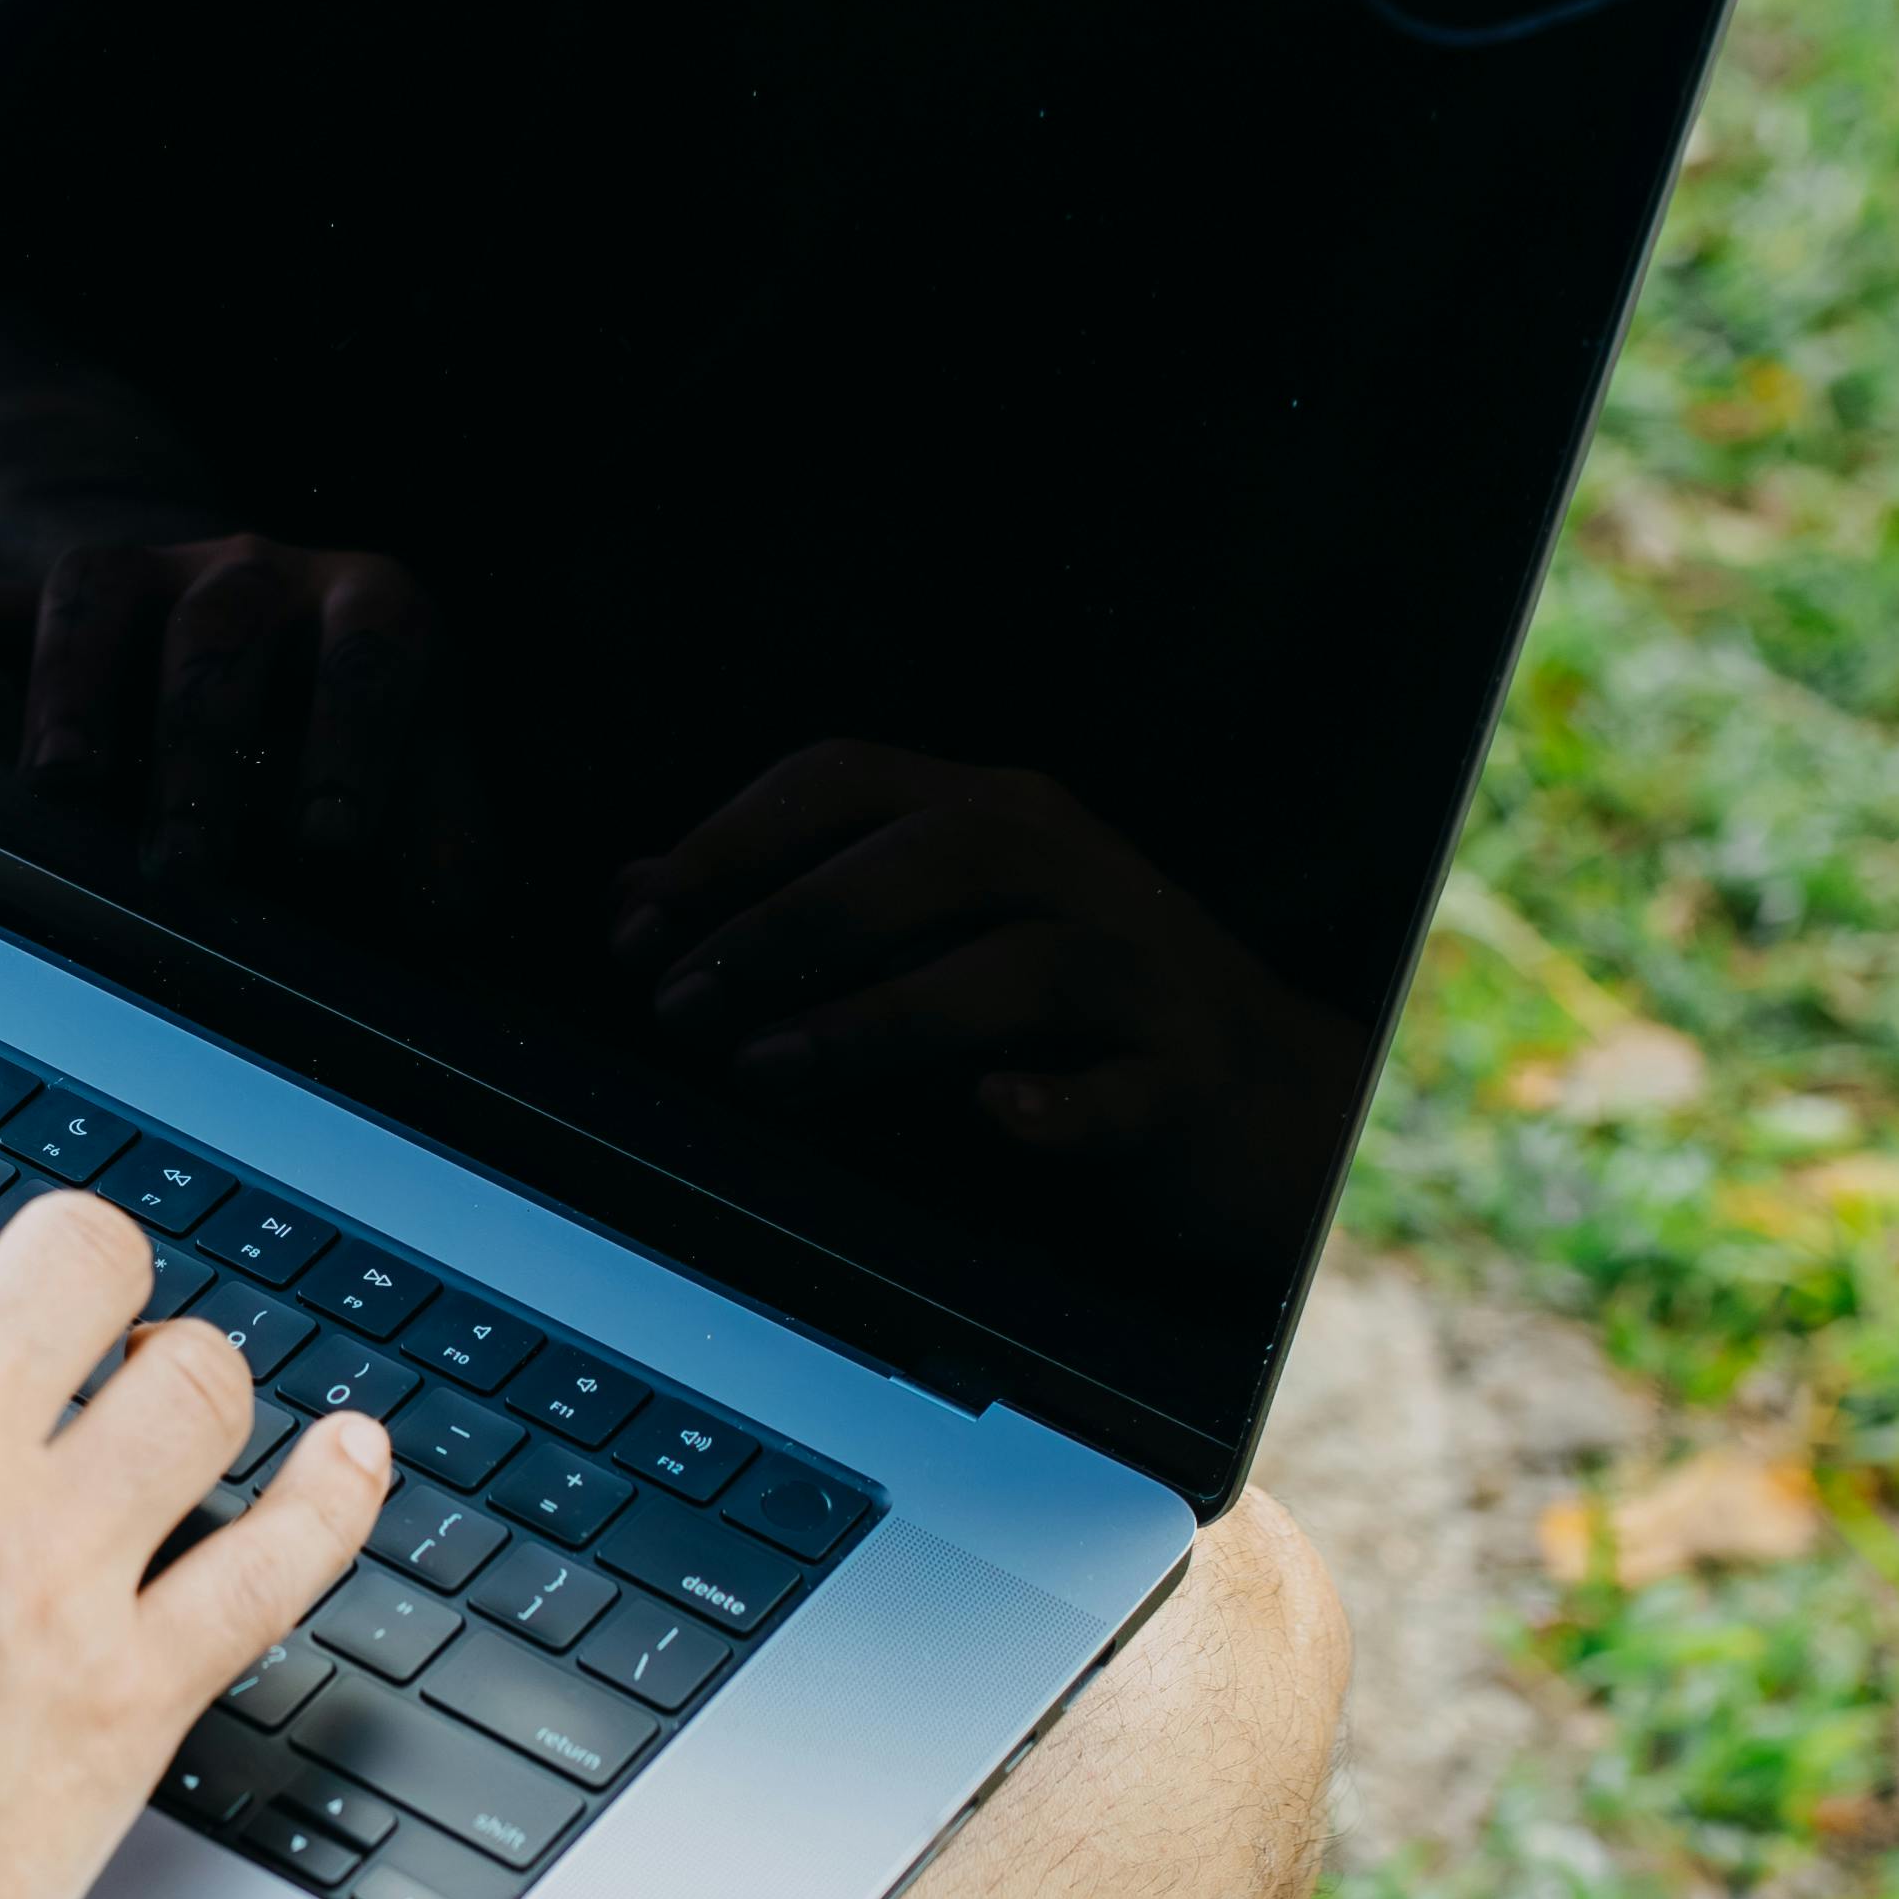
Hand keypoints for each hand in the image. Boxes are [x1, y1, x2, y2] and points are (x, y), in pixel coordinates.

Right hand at [0, 527, 450, 887]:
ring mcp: (149, 576)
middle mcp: (256, 573)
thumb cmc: (342, 749)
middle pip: (224, 629)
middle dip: (206, 745)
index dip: (356, 739)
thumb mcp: (413, 789)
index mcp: (365, 608)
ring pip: (102, 592)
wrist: (252, 653)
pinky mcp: (50, 604)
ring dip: (79, 685)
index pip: (370, 650)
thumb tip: (440, 913)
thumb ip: (439, 848)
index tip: (333, 840)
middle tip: (190, 865)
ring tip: (60, 780)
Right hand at [0, 1141, 393, 1898]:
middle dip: (66, 1279)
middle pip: (80, 1249)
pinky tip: (345, 1461)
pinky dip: (334, 1495)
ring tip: (155, 1414)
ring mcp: (48, 1564)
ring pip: (199, 1378)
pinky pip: (283, 1556)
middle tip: (48, 1335)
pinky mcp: (134, 1692)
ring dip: (182, 1381)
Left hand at [610, 741, 1359, 1256]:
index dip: (729, 842)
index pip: (846, 778)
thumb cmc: (1061, 1022)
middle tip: (675, 1011)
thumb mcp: (926, 941)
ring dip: (876, 1018)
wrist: (1269, 1112)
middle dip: (781, 929)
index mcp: (995, 815)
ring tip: (765, 1075)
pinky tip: (994, 1120)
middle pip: (922, 857)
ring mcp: (1140, 971)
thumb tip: (629, 896)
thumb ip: (798, 911)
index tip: (630, 926)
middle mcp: (1069, 868)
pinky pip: (1122, 1089)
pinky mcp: (1187, 1079)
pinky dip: (1055, 1106)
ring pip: (1013, 966)